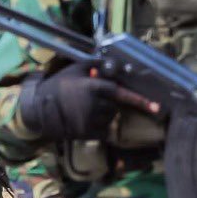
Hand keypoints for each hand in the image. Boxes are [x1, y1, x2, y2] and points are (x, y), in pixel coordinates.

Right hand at [23, 62, 153, 139]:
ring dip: (104, 114)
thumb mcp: (76, 69)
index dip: (139, 100)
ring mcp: (91, 121)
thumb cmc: (59, 85)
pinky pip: (103, 131)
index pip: (121, 93)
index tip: (156, 107)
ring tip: (85, 109)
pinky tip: (85, 119)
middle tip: (91, 99)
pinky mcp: (87, 134)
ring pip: (110, 119)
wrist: (40, 107)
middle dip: (109, 103)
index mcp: (93, 88)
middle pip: (115, 106)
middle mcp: (94, 105)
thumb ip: (96, 65)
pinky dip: (100, 126)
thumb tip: (114, 63)